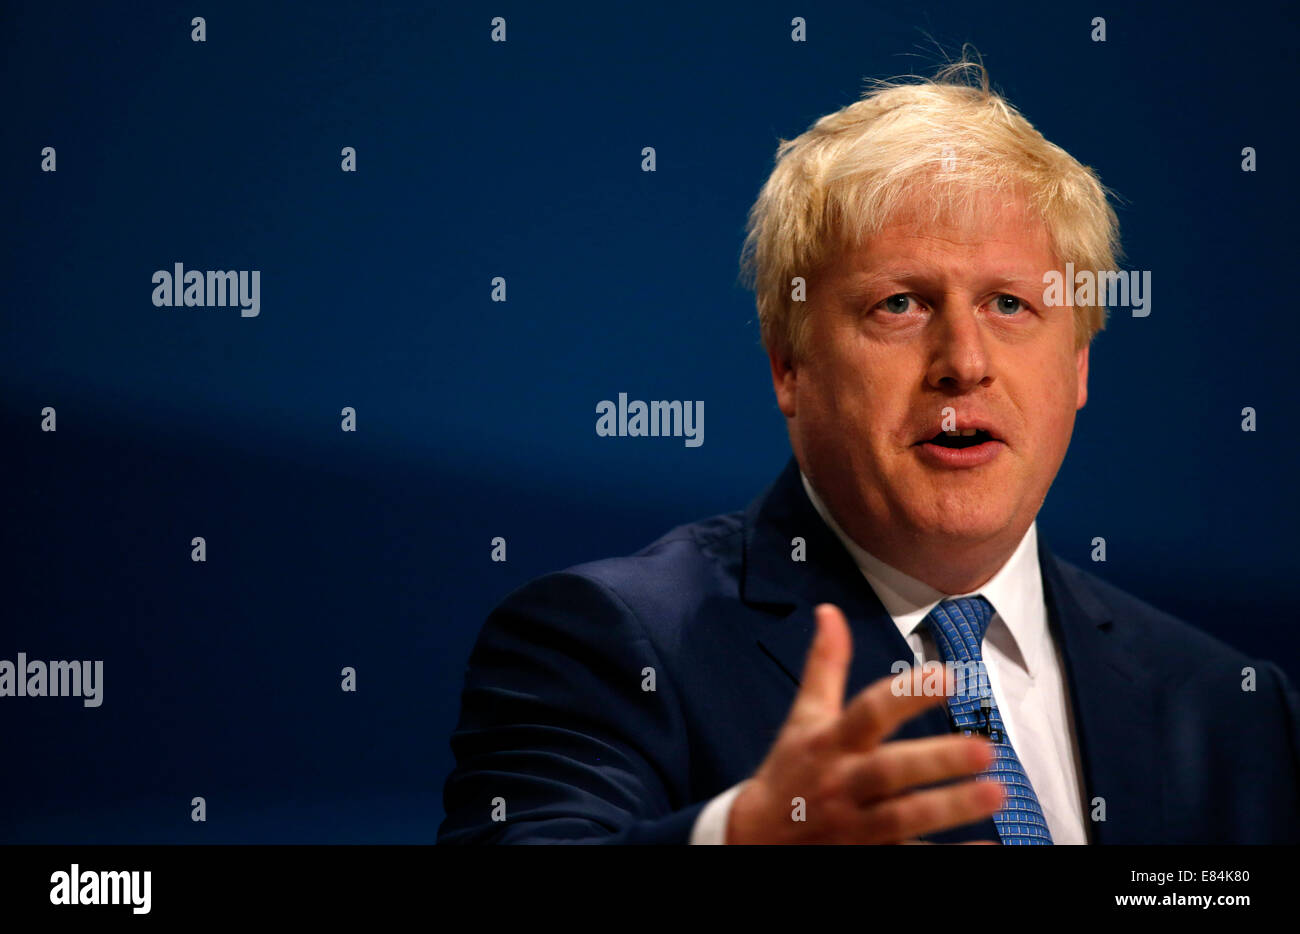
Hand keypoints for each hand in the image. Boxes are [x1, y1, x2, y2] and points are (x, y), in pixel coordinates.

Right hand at [726, 603, 1002, 843]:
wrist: (754, 840)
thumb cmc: (790, 770)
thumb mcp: (803, 716)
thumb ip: (824, 665)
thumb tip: (829, 611)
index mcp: (831, 742)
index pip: (868, 713)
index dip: (905, 695)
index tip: (947, 676)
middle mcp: (843, 783)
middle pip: (889, 771)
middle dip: (935, 761)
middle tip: (984, 749)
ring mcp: (856, 825)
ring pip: (904, 817)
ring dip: (950, 807)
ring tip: (997, 792)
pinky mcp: (867, 856)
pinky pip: (910, 859)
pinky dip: (949, 857)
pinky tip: (989, 846)